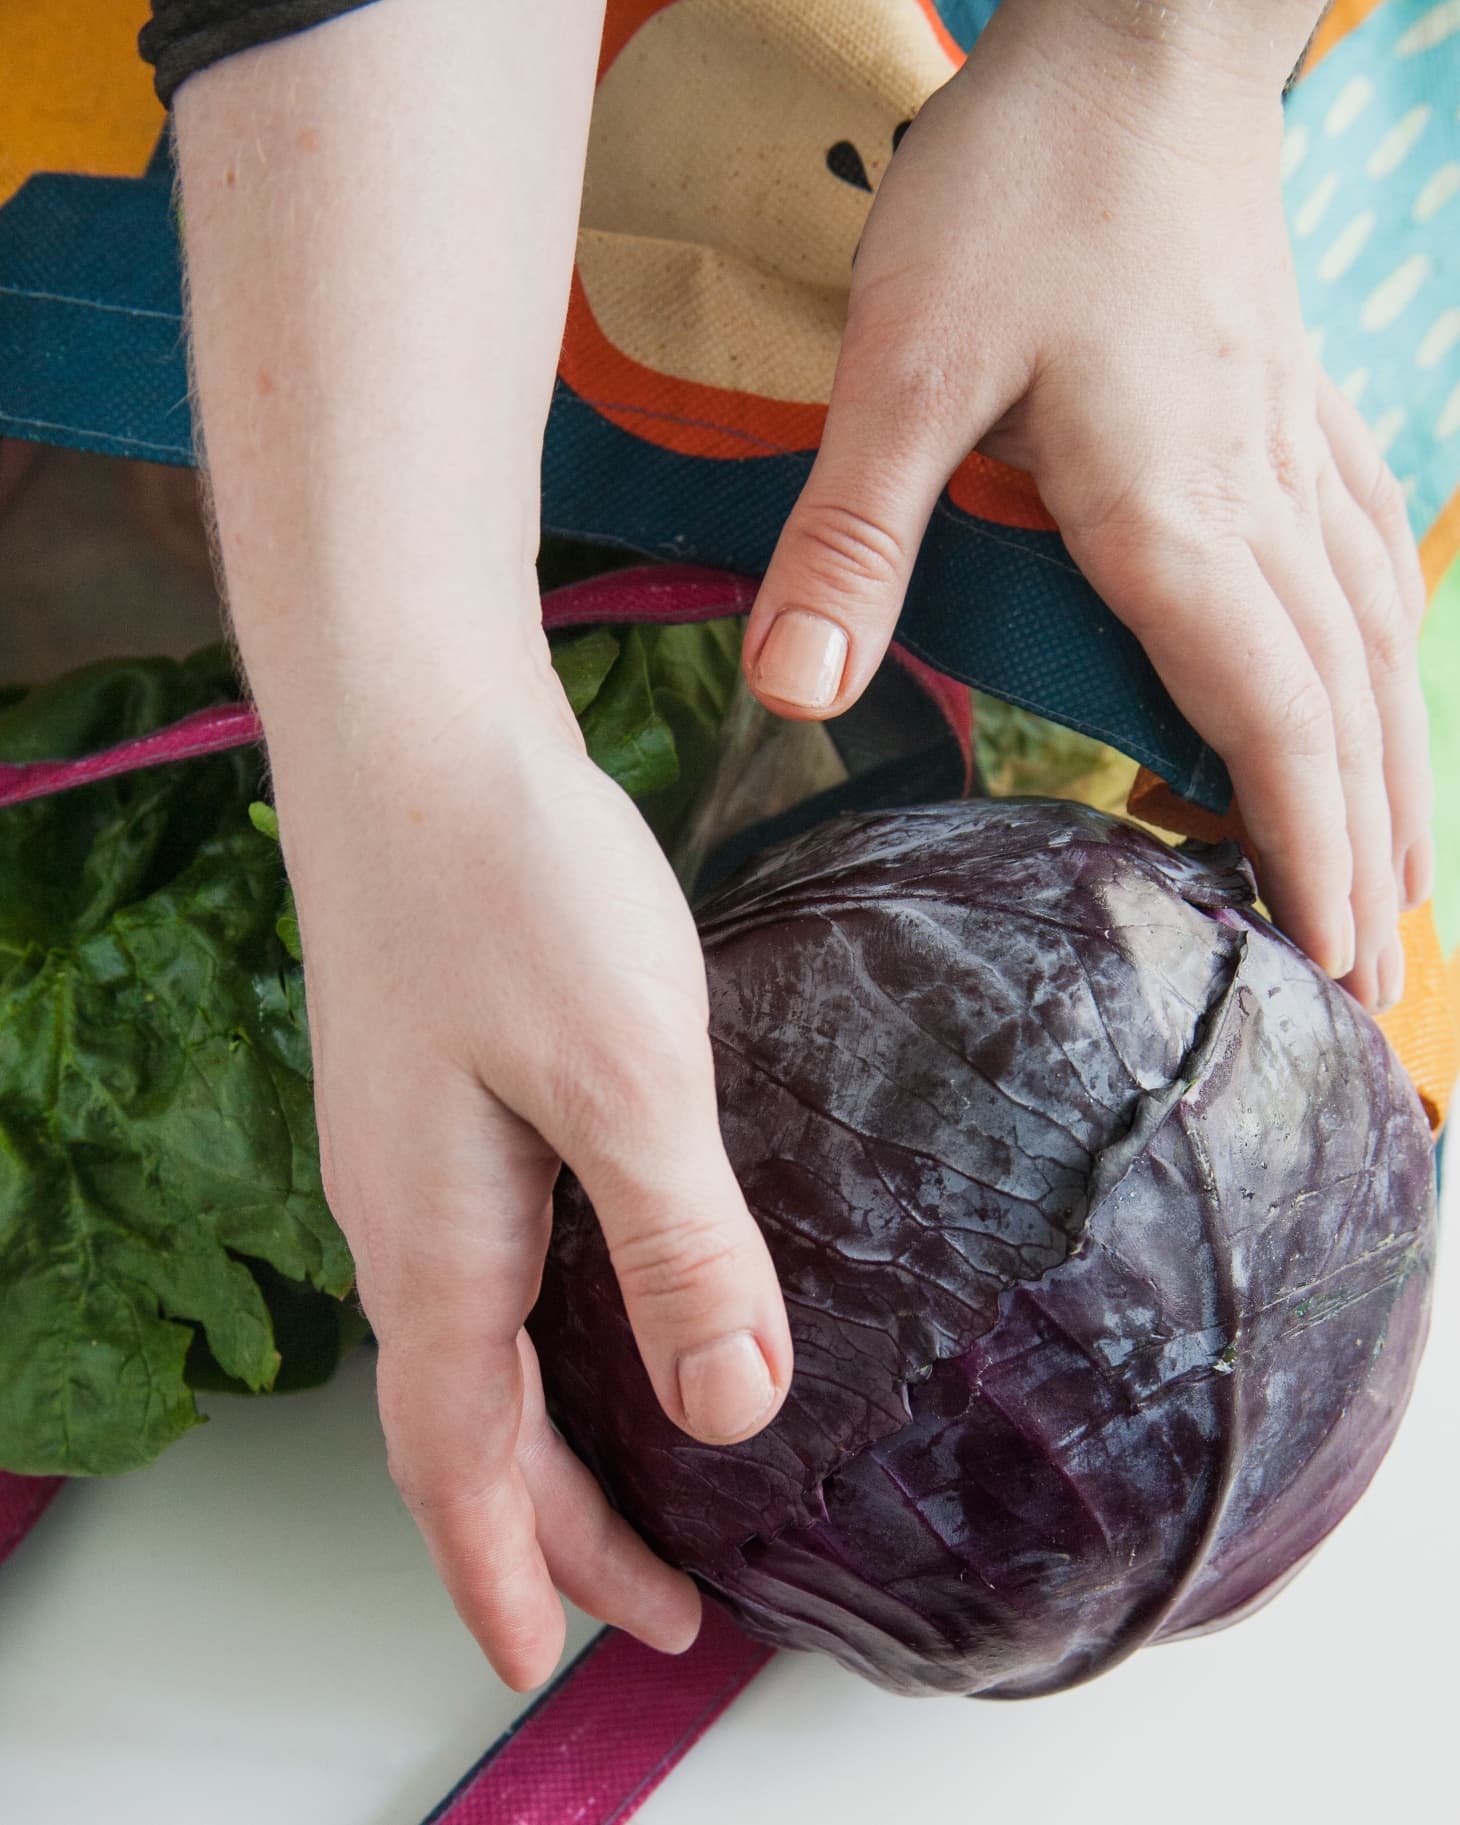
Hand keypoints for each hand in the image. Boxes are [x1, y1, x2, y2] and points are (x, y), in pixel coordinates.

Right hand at [270, 631, 791, 1688]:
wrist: (409, 720)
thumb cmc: (507, 883)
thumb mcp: (627, 1079)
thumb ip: (680, 1249)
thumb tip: (733, 1415)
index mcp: (440, 1242)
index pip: (464, 1467)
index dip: (520, 1575)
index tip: (560, 1663)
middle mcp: (405, 1211)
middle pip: (466, 1422)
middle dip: (552, 1529)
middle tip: (651, 1600)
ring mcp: (412, 1145)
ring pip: (474, 1341)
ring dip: (543, 1432)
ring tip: (627, 1478)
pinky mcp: (440, 1080)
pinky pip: (484, 1256)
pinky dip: (540, 1329)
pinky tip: (598, 1294)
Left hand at [743, 0, 1430, 1012]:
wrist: (1137, 28)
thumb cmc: (1023, 183)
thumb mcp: (903, 362)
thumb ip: (853, 535)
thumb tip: (794, 698)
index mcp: (1176, 516)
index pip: (1271, 724)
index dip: (1307, 854)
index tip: (1334, 967)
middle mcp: (1260, 500)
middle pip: (1341, 707)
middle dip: (1364, 850)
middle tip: (1371, 979)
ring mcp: (1291, 447)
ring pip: (1367, 642)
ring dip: (1389, 770)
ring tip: (1396, 879)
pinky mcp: (1286, 403)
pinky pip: (1357, 561)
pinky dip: (1375, 655)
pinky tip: (1375, 684)